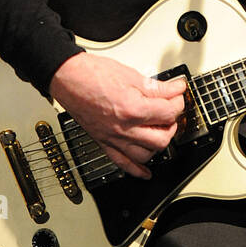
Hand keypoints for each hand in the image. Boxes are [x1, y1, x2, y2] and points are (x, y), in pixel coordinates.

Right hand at [48, 53, 186, 179]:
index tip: (178, 94)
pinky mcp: (104, 142)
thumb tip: (175, 89)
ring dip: (157, 145)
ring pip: (146, 155)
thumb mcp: (130, 75)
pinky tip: (146, 172)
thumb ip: (156, 87)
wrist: (67, 77)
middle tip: (171, 112)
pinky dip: (137, 170)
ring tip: (160, 131)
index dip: (178, 101)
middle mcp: (124, 128)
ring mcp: (113, 138)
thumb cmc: (92, 74)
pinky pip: (122, 163)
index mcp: (132, 109)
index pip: (168, 112)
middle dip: (171, 125)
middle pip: (162, 138)